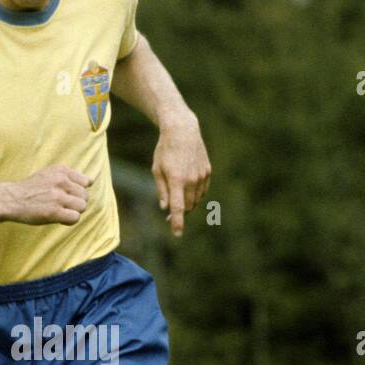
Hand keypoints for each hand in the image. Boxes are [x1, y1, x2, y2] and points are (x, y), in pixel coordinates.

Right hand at [11, 163, 91, 225]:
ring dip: (73, 212)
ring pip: (82, 207)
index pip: (86, 182)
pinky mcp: (54, 211)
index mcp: (61, 170)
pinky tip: (58, 219)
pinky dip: (69, 221)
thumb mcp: (49, 174)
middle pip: (85, 196)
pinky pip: (75, 217)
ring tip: (60, 212)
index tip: (67, 195)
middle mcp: (60, 181)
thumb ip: (67, 176)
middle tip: (62, 206)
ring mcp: (57, 196)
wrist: (11, 199)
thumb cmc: (31, 189)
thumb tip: (91, 181)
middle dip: (76, 203)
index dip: (78, 192)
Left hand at [152, 114, 209, 236]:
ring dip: (187, 204)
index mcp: (176, 180)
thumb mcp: (157, 169)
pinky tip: (187, 188)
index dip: (177, 222)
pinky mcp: (207, 171)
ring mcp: (201, 176)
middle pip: (188, 207)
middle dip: (180, 214)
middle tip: (169, 215)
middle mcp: (191, 180)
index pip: (178, 208)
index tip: (177, 234)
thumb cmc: (165, 150)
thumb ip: (162, 190)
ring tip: (178, 197)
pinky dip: (195, 194)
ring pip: (196, 200)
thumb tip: (165, 208)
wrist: (182, 130)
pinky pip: (202, 190)